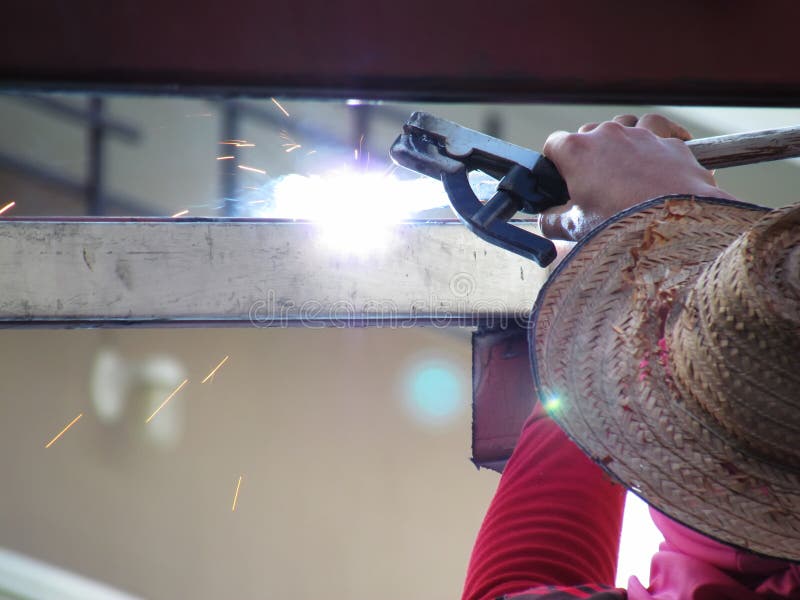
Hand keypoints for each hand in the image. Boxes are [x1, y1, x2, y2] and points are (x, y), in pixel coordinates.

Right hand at [538, 114, 735, 240]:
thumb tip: (546, 219)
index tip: (560, 179)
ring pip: (626, 124)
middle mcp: (608, 135)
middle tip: (594, 182)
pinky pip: (662, 133)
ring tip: (626, 162)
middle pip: (589, 133)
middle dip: (589, 153)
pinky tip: (663, 154)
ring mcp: (642, 135)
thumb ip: (552, 220)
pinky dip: (660, 142)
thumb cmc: (618, 225)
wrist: (675, 226)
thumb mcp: (573, 229)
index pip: (554, 144)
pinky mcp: (671, 144)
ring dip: (622, 139)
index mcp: (577, 152)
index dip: (555, 162)